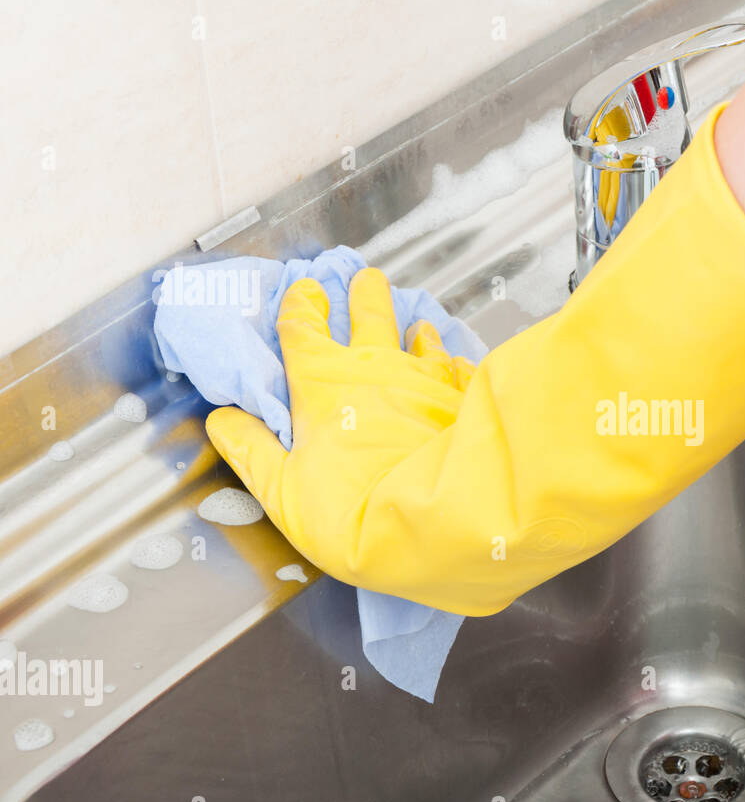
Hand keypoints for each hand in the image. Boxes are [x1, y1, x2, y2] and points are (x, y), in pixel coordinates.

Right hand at [205, 267, 473, 599]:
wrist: (436, 523)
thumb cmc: (351, 512)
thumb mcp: (281, 491)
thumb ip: (251, 451)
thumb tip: (222, 420)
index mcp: (322, 382)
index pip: (303, 330)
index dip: (301, 306)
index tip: (304, 290)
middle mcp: (376, 367)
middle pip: (370, 316)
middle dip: (364, 294)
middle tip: (366, 278)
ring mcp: (426, 379)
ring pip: (421, 339)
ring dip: (415, 328)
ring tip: (418, 322)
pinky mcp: (464, 400)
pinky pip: (460, 371)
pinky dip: (457, 364)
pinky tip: (459, 363)